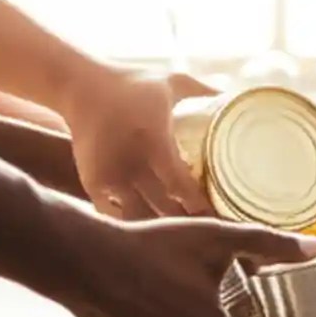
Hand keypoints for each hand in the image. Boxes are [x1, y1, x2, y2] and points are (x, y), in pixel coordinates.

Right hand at [63, 64, 217, 219]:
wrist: (80, 86)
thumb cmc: (132, 84)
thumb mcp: (171, 82)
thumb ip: (205, 92)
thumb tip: (236, 100)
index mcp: (154, 141)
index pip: (180, 186)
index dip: (200, 206)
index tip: (219, 214)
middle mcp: (131, 163)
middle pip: (164, 209)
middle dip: (187, 223)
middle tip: (207, 230)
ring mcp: (110, 176)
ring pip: (140, 218)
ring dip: (161, 228)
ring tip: (182, 234)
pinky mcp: (93, 184)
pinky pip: (115, 216)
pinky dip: (133, 224)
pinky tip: (149, 228)